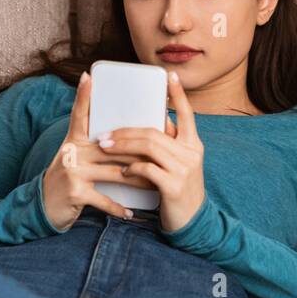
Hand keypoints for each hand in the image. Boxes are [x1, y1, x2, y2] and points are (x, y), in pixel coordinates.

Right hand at [40, 70, 154, 230]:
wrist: (44, 207)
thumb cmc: (71, 179)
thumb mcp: (80, 158)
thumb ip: (98, 146)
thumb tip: (129, 136)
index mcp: (74, 140)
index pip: (79, 114)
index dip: (83, 96)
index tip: (88, 76)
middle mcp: (72, 152)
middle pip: (111, 147)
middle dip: (138, 152)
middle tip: (161, 153)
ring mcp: (73, 171)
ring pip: (114, 172)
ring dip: (137, 179)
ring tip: (155, 183)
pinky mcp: (74, 192)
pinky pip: (103, 198)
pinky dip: (118, 207)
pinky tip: (131, 211)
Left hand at [97, 70, 205, 232]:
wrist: (192, 223)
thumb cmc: (179, 191)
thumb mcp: (179, 165)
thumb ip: (169, 146)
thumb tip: (155, 124)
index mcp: (193, 145)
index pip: (187, 114)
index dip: (178, 94)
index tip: (169, 75)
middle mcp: (191, 153)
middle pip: (154, 132)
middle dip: (125, 131)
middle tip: (103, 134)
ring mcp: (184, 169)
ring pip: (149, 147)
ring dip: (122, 146)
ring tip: (104, 147)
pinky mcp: (174, 186)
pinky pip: (147, 169)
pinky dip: (132, 168)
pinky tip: (124, 171)